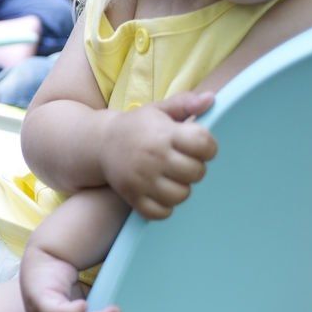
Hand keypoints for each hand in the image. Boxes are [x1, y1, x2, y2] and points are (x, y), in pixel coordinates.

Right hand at [101, 92, 217, 218]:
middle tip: (183, 162)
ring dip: (181, 188)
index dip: (208, 147)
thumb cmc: (136, 126)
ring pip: (181, 195)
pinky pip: (161, 212)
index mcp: (163, 133)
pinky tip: (160, 192)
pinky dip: (165, 206)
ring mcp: (142, 179)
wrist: (100, 143)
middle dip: (195, 167)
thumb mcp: (158, 109)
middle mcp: (154, 157)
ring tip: (172, 177)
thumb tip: (211, 99)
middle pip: (196, 172)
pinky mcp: (133, 197)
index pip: (203, 144)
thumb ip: (185, 103)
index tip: (199, 146)